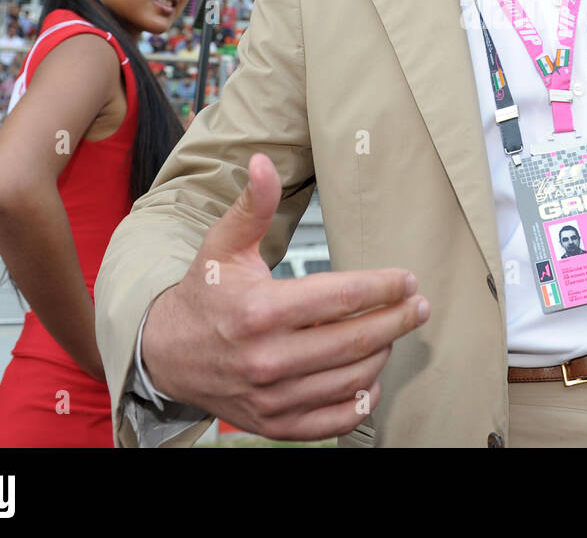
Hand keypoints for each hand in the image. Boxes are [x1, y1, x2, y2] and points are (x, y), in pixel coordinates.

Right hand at [141, 153, 429, 439]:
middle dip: (397, 321)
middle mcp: (267, 358)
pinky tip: (370, 374)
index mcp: (259, 311)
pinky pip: (334, 418)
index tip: (407, 280)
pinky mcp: (274, 424)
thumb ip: (252, 205)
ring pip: (351, 379)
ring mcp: (271, 397)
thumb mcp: (224, 245)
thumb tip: (262, 163)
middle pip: (355, 341)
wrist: (166, 354)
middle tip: (420, 307)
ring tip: (393, 332)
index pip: (342, 299)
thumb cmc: (205, 293)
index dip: (383, 288)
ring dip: (382, 354)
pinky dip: (362, 399)